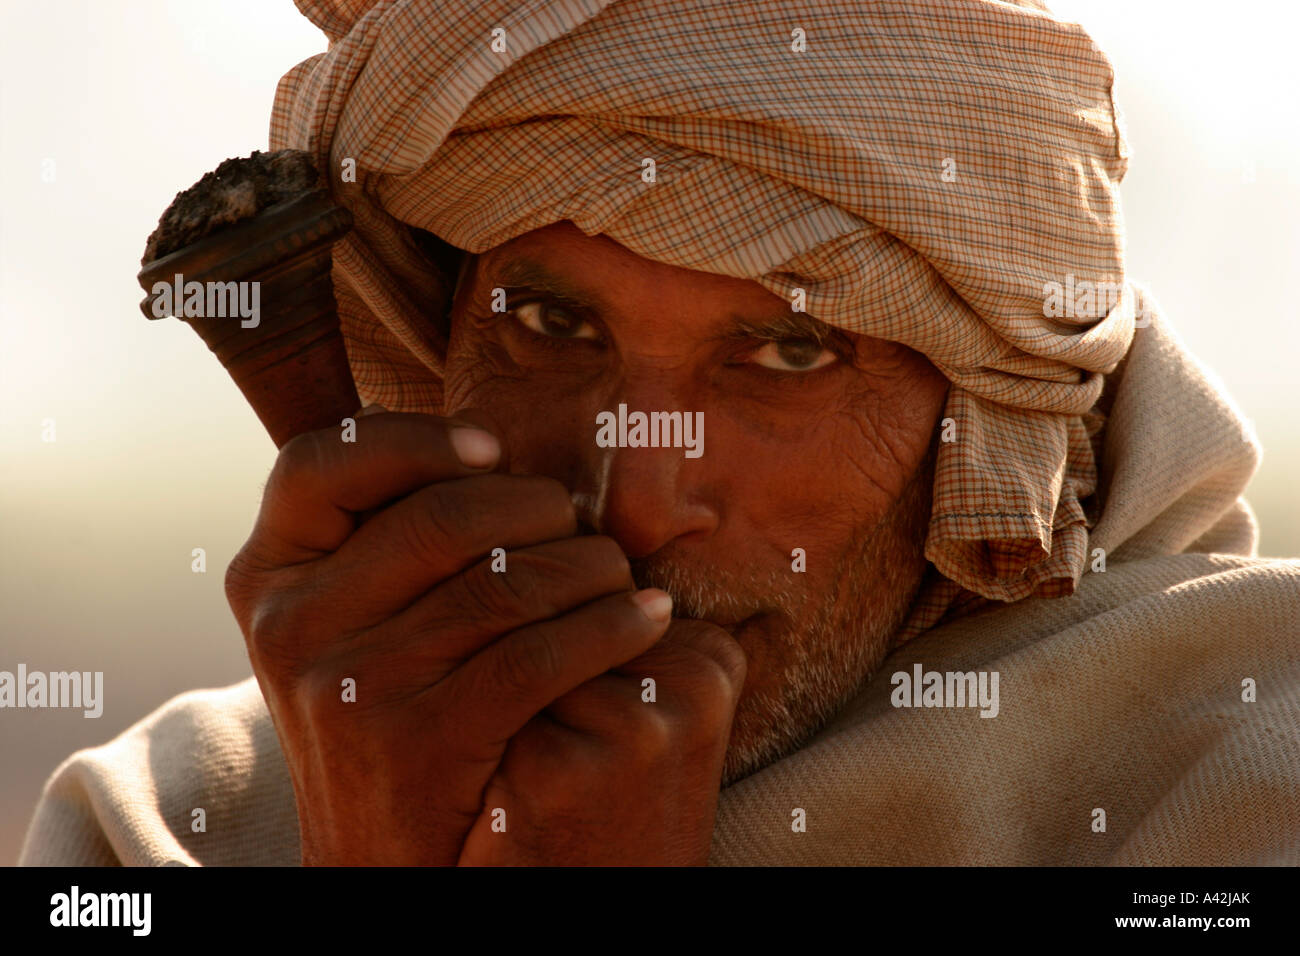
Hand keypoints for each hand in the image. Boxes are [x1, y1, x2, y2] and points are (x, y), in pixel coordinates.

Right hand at [224, 409, 743, 865]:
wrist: (386, 862)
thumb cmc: (392, 715)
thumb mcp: (352, 624)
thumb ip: (386, 540)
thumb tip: (486, 448)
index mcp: (271, 578)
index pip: (327, 461)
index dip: (420, 438)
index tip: (494, 451)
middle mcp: (295, 625)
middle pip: (445, 513)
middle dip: (540, 508)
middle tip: (582, 530)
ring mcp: (353, 684)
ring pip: (506, 580)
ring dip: (591, 567)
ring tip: (621, 577)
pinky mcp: (420, 740)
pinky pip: (540, 652)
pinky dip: (611, 625)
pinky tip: (646, 621)